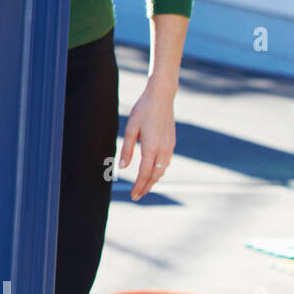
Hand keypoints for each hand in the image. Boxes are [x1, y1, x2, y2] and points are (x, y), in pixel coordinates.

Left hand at [119, 80, 176, 200]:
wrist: (162, 97)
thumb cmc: (143, 111)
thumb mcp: (130, 129)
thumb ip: (127, 149)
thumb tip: (122, 167)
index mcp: (151, 147)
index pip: (144, 173)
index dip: (139, 186)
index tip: (134, 196)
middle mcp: (163, 149)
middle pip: (155, 175)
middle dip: (146, 187)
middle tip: (137, 196)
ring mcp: (170, 146)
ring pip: (162, 169)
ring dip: (153, 180)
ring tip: (144, 187)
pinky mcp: (172, 142)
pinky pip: (166, 162)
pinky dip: (159, 170)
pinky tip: (153, 172)